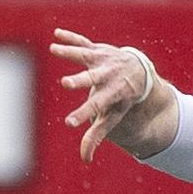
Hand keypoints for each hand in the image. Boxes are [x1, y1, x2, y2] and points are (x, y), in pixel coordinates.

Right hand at [50, 28, 158, 161]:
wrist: (138, 71)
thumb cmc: (122, 99)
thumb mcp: (113, 116)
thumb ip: (98, 135)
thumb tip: (85, 159)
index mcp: (111, 94)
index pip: (96, 106)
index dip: (83, 114)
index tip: (69, 123)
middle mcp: (107, 75)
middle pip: (92, 78)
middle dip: (80, 81)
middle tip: (65, 83)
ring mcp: (102, 60)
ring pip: (86, 54)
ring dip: (70, 52)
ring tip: (54, 49)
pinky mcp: (96, 48)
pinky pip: (82, 41)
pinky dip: (70, 37)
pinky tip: (56, 34)